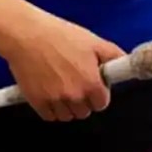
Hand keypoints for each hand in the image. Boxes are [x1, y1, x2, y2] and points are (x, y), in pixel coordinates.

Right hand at [2, 13, 125, 121]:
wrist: (26, 35)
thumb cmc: (58, 35)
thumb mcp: (92, 41)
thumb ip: (113, 55)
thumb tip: (125, 64)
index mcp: (91, 83)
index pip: (102, 103)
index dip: (98, 93)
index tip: (93, 84)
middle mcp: (74, 96)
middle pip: (84, 112)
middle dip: (82, 100)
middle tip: (75, 81)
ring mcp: (54, 101)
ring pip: (67, 116)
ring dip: (66, 105)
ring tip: (61, 85)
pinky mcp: (37, 102)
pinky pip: (49, 116)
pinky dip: (50, 108)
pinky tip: (49, 90)